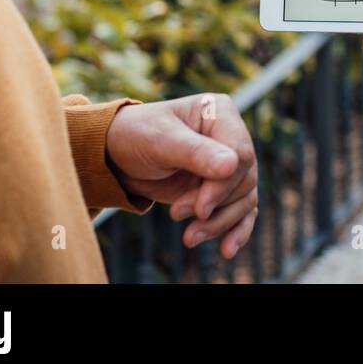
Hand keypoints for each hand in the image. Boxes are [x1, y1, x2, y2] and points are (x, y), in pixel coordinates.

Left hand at [105, 94, 257, 259]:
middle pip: (245, 179)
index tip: (197, 208)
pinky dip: (236, 229)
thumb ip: (196, 153)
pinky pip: (241, 209)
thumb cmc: (136, 136)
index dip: (222, 185)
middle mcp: (230, 136)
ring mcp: (229, 163)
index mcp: (220, 114)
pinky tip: (227, 250)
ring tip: (189, 237)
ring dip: (219, 223)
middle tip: (177, 214)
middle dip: (215, 206)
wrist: (117, 154)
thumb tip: (233, 166)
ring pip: (244, 198)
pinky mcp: (222, 186)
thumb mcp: (160, 141)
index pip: (241, 154)